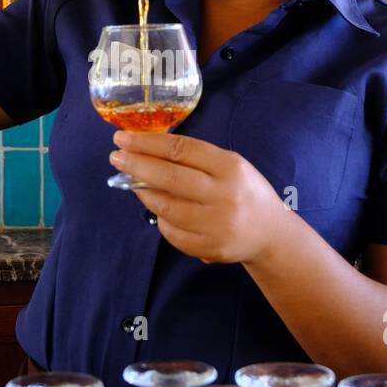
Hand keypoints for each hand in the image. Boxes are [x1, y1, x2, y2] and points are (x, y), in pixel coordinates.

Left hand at [109, 129, 290, 265]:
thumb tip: (146, 153)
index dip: (148, 143)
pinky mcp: (211, 248)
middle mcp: (225, 194)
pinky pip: (172, 233)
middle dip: (137, 164)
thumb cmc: (244, 191)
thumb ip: (195, 160)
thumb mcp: (230, 166)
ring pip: (167, 207)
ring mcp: (218, 224)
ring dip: (144, 193)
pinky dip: (160, 219)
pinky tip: (156, 208)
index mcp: (230, 167)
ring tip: (133, 183)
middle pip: (170, 176)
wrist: (270, 233)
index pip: (181, 149)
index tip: (123, 138)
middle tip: (116, 157)